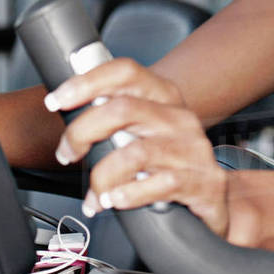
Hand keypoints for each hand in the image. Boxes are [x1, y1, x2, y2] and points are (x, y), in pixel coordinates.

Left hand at [44, 57, 228, 236]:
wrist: (216, 198)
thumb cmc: (169, 163)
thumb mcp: (145, 132)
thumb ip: (113, 119)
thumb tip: (65, 111)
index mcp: (163, 97)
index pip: (125, 72)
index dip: (86, 82)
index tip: (56, 99)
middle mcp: (179, 117)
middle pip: (122, 109)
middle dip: (81, 133)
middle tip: (67, 154)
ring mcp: (193, 149)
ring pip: (135, 153)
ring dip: (102, 177)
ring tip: (94, 194)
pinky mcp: (202, 182)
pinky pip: (160, 184)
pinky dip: (129, 194)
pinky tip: (116, 201)